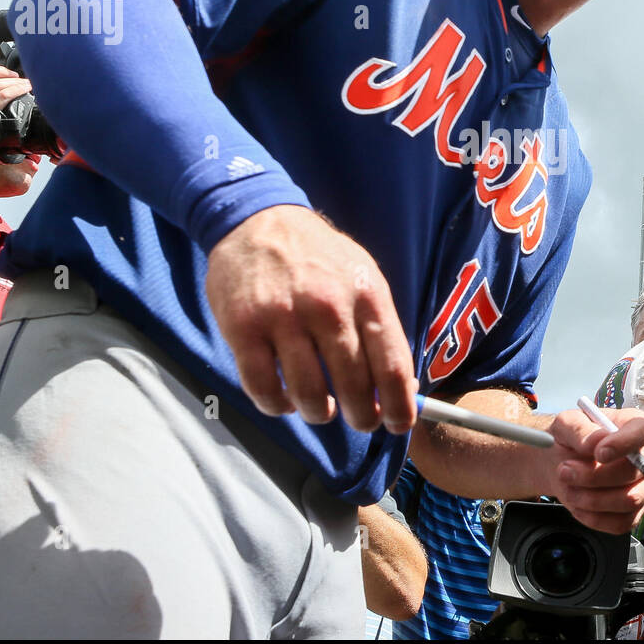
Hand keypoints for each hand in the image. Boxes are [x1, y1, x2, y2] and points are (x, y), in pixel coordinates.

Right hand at [205, 205, 416, 431]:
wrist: (258, 219)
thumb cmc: (318, 255)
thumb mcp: (363, 276)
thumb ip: (380, 327)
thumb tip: (400, 386)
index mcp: (366, 295)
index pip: (392, 365)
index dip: (399, 406)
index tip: (399, 424)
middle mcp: (328, 306)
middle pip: (354, 386)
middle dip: (362, 416)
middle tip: (361, 421)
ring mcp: (284, 317)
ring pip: (310, 394)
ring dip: (320, 413)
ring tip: (323, 410)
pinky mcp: (244, 328)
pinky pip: (263, 388)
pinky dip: (277, 406)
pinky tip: (285, 400)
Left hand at [545, 408, 643, 533]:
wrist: (560, 463)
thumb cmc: (569, 439)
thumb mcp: (565, 423)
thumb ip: (578, 428)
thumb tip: (594, 442)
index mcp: (634, 426)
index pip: (641, 432)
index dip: (623, 444)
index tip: (599, 453)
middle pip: (632, 472)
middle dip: (594, 476)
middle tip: (565, 470)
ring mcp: (642, 486)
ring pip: (629, 500)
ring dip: (592, 498)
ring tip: (568, 487)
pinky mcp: (633, 513)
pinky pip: (621, 523)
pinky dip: (593, 517)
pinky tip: (578, 504)